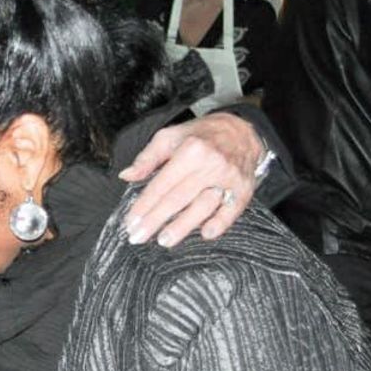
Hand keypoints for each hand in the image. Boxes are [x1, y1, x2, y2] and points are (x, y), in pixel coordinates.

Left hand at [118, 112, 263, 246]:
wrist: (242, 130)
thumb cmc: (200, 136)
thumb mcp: (170, 137)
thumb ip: (147, 158)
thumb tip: (126, 175)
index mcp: (191, 150)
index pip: (162, 184)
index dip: (144, 205)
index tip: (130, 222)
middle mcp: (211, 164)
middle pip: (178, 198)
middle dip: (156, 220)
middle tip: (138, 237)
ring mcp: (229, 178)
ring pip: (204, 206)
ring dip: (183, 226)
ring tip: (164, 240)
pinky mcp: (244, 188)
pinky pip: (233, 209)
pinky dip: (221, 223)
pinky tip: (206, 233)